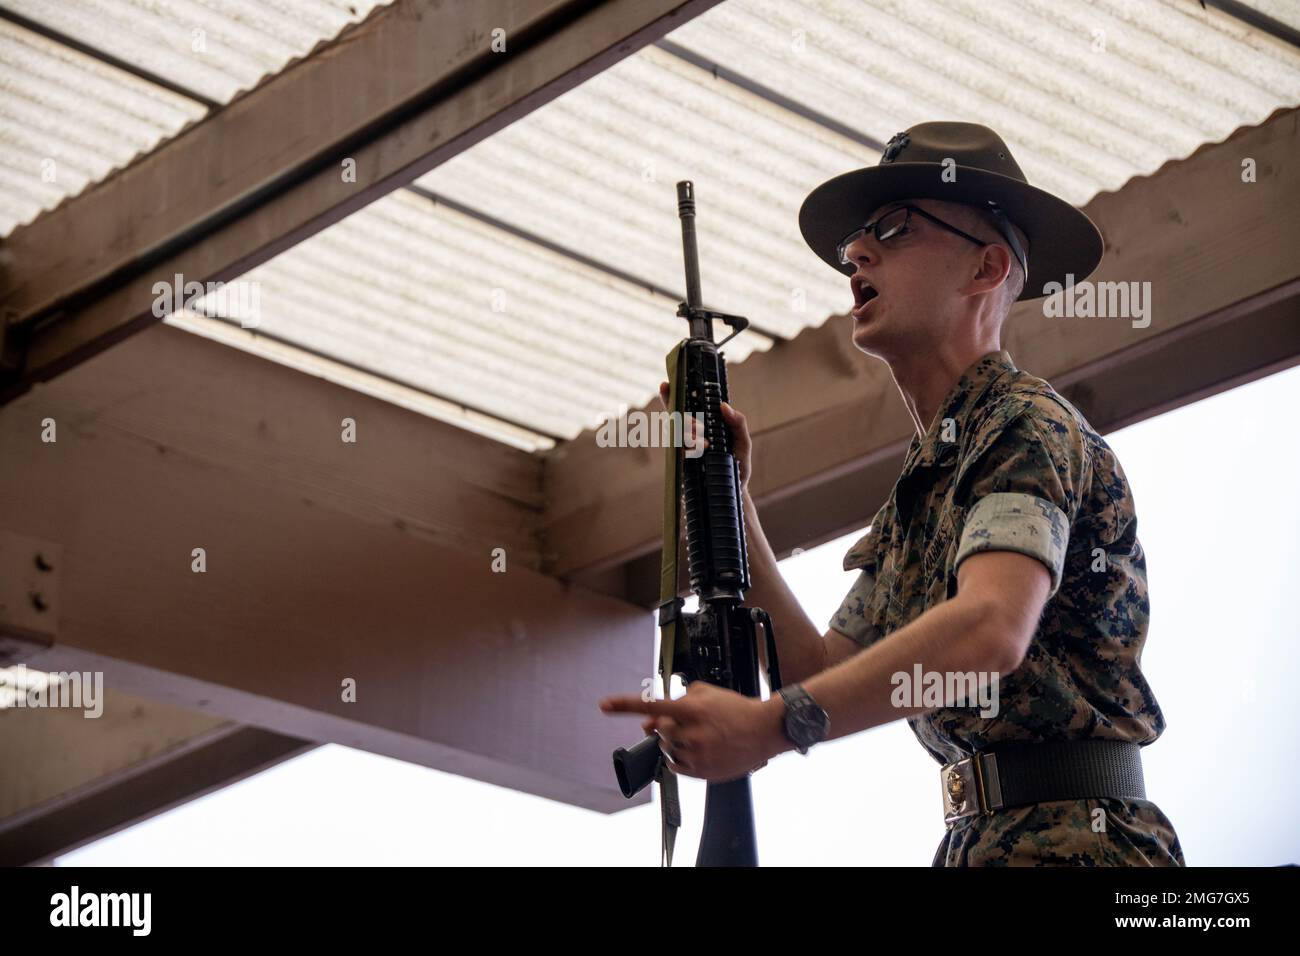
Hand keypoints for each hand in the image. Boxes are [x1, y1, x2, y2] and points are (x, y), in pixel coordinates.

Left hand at [600, 682, 785, 781]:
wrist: (764, 730)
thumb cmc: (735, 709)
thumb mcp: (705, 693)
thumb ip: (676, 700)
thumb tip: (650, 720)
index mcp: (692, 709)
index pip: (652, 706)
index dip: (625, 705)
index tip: (605, 704)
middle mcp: (692, 733)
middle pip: (660, 732)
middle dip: (666, 727)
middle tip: (685, 724)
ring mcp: (697, 755)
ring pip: (667, 750)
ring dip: (675, 743)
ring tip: (700, 737)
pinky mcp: (703, 772)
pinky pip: (676, 767)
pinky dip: (681, 759)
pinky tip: (700, 750)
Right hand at [656, 381, 752, 490]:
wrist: (733, 496)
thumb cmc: (738, 467)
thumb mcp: (743, 444)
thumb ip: (738, 424)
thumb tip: (724, 406)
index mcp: (704, 425)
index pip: (687, 406)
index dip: (674, 394)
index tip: (666, 385)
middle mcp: (691, 435)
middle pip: (677, 418)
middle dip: (682, 416)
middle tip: (694, 423)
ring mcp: (684, 450)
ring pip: (677, 435)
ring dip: (688, 435)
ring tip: (707, 444)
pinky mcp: (681, 465)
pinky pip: (677, 453)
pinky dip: (687, 450)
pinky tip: (700, 451)